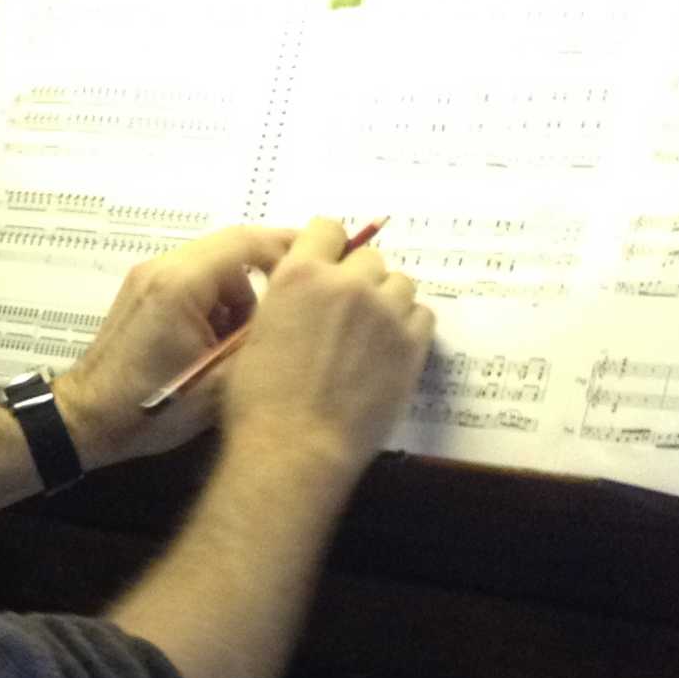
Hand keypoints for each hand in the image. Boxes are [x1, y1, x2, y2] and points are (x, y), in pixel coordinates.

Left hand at [53, 226, 294, 466]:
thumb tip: (296, 313)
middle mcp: (162, 269)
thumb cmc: (150, 409)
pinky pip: (194, 280)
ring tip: (247, 338)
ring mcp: (148, 278)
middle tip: (298, 299)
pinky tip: (220, 340)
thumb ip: (261, 339)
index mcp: (181, 284)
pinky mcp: (143, 292)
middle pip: (233, 247)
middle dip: (269, 271)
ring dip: (240, 292)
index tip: (323, 263)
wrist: (86, 420)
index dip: (291, 248)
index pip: (249, 242)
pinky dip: (216, 301)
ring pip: (215, 264)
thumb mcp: (221, 382)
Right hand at [218, 219, 435, 485]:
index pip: (327, 228)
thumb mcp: (255, 336)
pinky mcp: (411, 345)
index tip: (329, 264)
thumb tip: (299, 298)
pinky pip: (423, 315)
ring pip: (400, 283)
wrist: (295, 449)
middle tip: (346, 311)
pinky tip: (389, 349)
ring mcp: (384, 313)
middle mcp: (346, 284)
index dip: (328, 246)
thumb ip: (284, 302)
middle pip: (369, 257)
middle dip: (358, 278)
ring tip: (370, 332)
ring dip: (387, 300)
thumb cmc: (260, 403)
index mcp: (299, 275)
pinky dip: (408, 326)